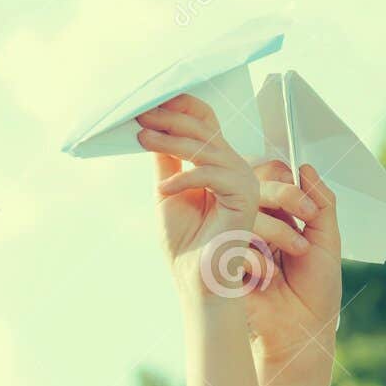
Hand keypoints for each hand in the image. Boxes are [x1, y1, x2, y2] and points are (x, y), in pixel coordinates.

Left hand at [135, 95, 310, 300]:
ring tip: (142, 140)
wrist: (197, 282)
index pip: (204, 122)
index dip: (179, 107)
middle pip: (204, 128)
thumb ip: (165, 160)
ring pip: (206, 148)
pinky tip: (163, 191)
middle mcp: (235, 169)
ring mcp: (243, 182)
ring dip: (170, 141)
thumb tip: (152, 126)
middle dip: (169, 119)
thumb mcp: (167, 192)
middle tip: (140, 116)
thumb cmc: (184, 245)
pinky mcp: (245, 197)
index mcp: (218, 165)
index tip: (148, 103)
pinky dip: (183, 180)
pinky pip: (211, 175)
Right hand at [242, 162, 340, 380]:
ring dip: (273, 229)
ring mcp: (238, 239)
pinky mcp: (224, 262)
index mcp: (280, 212)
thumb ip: (321, 203)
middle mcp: (256, 220)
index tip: (307, 208)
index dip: (287, 181)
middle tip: (304, 218)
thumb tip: (306, 167)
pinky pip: (231, 242)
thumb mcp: (327, 242)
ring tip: (296, 253)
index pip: (273, 174)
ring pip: (243, 210)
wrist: (301, 333)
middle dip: (280, 196)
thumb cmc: (316, 292)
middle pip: (252, 184)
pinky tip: (269, 278)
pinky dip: (255, 257)